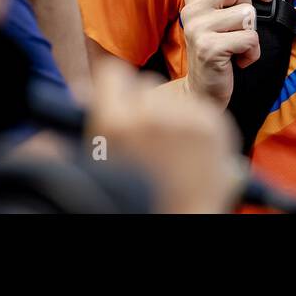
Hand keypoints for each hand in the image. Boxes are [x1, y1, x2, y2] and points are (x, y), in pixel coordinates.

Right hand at [86, 59, 242, 212]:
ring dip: (172, 114)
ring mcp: (184, 119)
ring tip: (172, 150)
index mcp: (115, 125)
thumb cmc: (141, 198)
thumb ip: (95, 121)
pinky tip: (193, 151)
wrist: (181, 219)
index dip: (115, 88)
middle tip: (147, 136)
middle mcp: (150, 116)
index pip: (113, 75)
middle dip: (144, 105)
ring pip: (174, 98)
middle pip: (145, 85)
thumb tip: (83, 92)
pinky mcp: (212, 125)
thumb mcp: (104, 160)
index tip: (119, 100)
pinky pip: (201, 109)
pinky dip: (198, 125)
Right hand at [178, 0, 295, 108]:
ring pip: (248, 13)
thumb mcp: (233, 14)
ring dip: (251, 35)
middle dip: (250, 9)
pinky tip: (238, 61)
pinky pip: (250, 39)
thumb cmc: (224, 48)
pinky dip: (252, 53)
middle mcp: (192, 6)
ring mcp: (198, 26)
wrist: (203, 91)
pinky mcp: (208, 47)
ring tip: (237, 47)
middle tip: (238, 29)